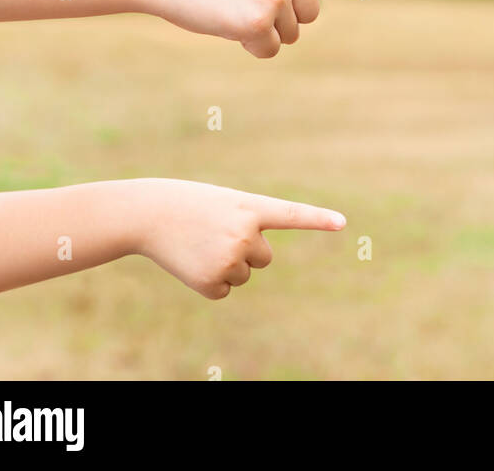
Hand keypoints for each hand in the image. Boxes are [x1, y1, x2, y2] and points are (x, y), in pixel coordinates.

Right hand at [135, 180, 345, 299]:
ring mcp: (228, 259)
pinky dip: (210, 279)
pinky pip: (225, 289)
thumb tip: (254, 262)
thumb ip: (250, 224)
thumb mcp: (226, 204)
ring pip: (245, 274)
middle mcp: (244, 233)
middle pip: (264, 258)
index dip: (318, 220)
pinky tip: (193, 260)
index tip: (342, 223)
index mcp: (250, 206)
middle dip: (246, 249)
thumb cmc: (192, 204)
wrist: (151, 213)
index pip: (291, 215)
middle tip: (217, 232)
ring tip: (202, 243)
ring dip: (227, 263)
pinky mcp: (211, 282)